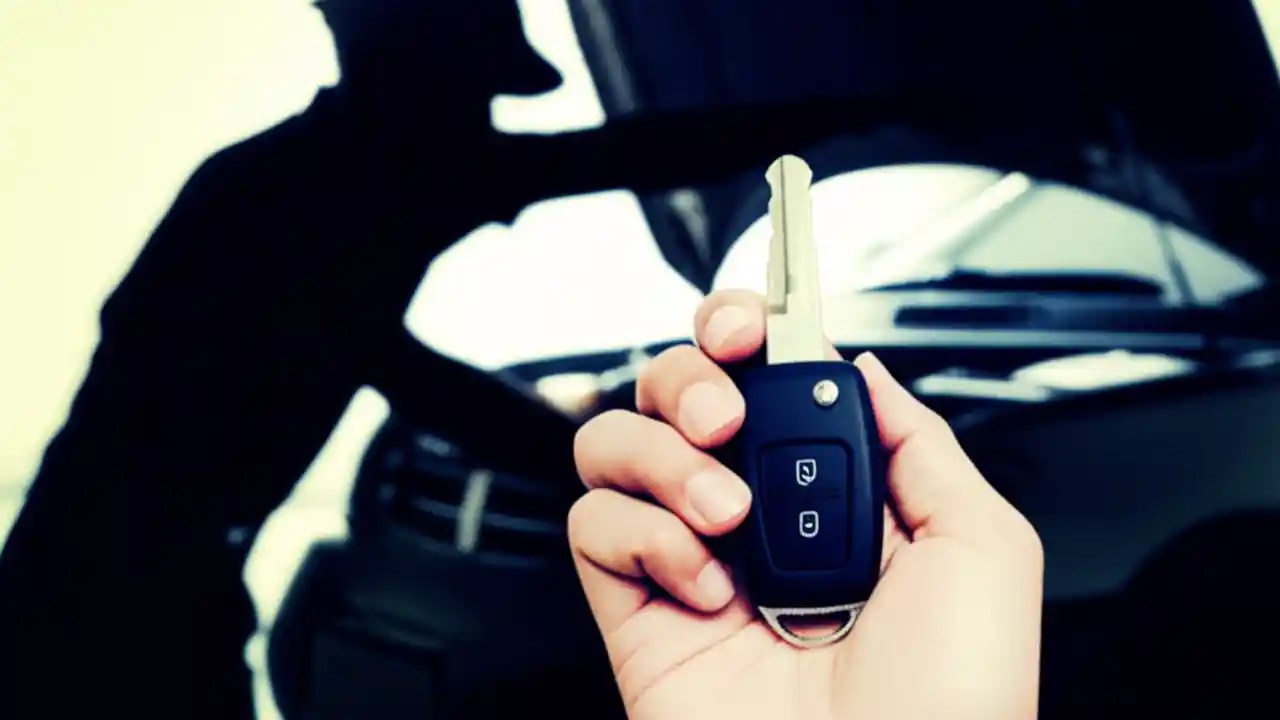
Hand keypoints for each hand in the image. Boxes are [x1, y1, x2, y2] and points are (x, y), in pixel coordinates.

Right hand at [568, 290, 1042, 719]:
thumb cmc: (952, 702)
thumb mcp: (980, 545)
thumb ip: (916, 442)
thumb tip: (858, 369)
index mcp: (834, 497)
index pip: (763, 382)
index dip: (741, 335)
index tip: (746, 327)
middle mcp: (755, 519)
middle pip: (674, 393)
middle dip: (689, 377)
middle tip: (726, 415)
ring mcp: (690, 561)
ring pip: (615, 444)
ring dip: (664, 455)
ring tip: (726, 513)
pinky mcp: (636, 612)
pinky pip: (594, 526)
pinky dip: (643, 534)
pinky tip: (704, 582)